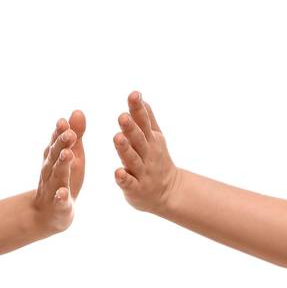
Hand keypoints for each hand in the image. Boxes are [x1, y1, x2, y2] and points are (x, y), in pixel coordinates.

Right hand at [45, 109, 86, 198]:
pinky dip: (60, 196)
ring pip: (57, 175)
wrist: (46, 214)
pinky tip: (63, 193)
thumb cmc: (63, 178)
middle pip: (55, 155)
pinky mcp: (59, 205)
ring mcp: (53, 188)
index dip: (60, 131)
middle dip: (61, 143)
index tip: (64, 121)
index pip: (56, 141)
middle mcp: (51, 170)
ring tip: (68, 154)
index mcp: (55, 156)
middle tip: (70, 133)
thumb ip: (75, 135)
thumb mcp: (72, 156)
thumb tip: (78, 110)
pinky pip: (59, 201)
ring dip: (62, 164)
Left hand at [112, 90, 180, 214]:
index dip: (138, 108)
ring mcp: (143, 172)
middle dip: (131, 128)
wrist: (169, 192)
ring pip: (133, 159)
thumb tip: (140, 95)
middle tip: (122, 116)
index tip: (133, 94)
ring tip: (117, 138)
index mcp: (150, 140)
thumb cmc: (157, 160)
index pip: (144, 122)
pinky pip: (129, 183)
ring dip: (125, 149)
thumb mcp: (156, 138)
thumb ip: (147, 118)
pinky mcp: (136, 188)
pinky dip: (124, 178)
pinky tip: (117, 172)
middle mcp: (147, 154)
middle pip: (138, 139)